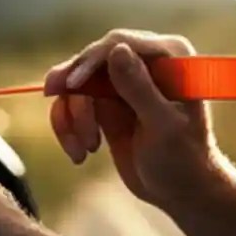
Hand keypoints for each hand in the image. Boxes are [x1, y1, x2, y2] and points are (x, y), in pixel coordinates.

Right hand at [43, 29, 228, 208]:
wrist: (180, 190)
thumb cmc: (183, 160)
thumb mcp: (163, 126)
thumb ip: (139, 88)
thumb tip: (116, 50)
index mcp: (169, 57)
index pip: (118, 44)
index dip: (90, 60)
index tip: (71, 85)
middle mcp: (145, 63)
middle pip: (91, 61)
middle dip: (73, 87)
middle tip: (52, 98)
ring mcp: (122, 83)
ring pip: (76, 84)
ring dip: (71, 116)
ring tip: (84, 149)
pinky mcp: (106, 103)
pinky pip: (73, 103)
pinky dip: (68, 127)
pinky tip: (80, 153)